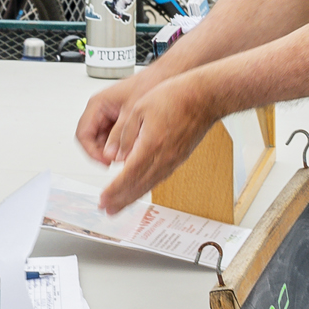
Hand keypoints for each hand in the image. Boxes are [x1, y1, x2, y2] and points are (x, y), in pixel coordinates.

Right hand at [75, 75, 146, 164]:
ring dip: (111, 151)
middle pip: (90, 139)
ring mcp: (109, 116)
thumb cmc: (147, 84)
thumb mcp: (130, 113)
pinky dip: (119, 146)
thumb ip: (119, 135)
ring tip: (124, 157)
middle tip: (114, 162)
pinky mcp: (119, 120)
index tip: (104, 161)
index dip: (91, 151)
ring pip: (102, 141)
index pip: (83, 134)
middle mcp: (100, 110)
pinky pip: (113, 138)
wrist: (164, 76)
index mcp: (97, 104)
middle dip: (102, 153)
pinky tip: (129, 150)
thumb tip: (111, 155)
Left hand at [94, 76, 219, 212]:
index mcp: (151, 145)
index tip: (103, 200)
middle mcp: (163, 158)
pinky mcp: (178, 158)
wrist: (205, 98)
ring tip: (119, 206)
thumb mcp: (139, 109)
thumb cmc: (175, 97)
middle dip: (121, 200)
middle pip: (138, 186)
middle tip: (108, 210)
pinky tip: (139, 190)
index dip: (114, 190)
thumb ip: (124, 134)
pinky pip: (158, 179)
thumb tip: (112, 154)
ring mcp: (173, 160)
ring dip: (132, 197)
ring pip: (149, 185)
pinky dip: (145, 188)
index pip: (128, 175)